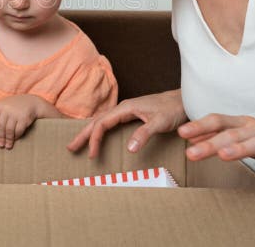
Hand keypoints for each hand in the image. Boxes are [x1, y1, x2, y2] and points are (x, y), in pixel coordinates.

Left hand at [0, 94, 51, 149]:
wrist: (32, 102)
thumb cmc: (15, 107)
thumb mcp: (5, 107)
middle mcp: (6, 108)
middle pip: (0, 126)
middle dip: (0, 137)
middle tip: (0, 145)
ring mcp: (15, 113)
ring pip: (9, 130)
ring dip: (8, 139)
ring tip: (8, 146)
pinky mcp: (24, 118)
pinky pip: (18, 130)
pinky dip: (16, 136)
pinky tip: (15, 139)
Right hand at [67, 89, 186, 158]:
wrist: (184, 100)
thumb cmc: (173, 109)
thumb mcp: (159, 122)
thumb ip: (144, 134)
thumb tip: (129, 149)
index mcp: (126, 108)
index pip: (102, 123)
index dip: (94, 139)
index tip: (91, 154)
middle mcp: (124, 108)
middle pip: (97, 121)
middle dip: (83, 134)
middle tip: (70, 147)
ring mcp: (127, 110)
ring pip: (103, 121)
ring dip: (90, 132)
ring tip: (79, 143)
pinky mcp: (133, 114)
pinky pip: (111, 122)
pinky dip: (101, 130)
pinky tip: (99, 135)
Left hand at [178, 113, 254, 182]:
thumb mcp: (248, 135)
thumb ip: (223, 136)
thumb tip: (193, 137)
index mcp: (249, 125)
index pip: (220, 122)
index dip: (201, 126)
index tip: (181, 133)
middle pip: (234, 134)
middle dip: (211, 142)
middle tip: (191, 153)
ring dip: (241, 149)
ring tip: (224, 155)